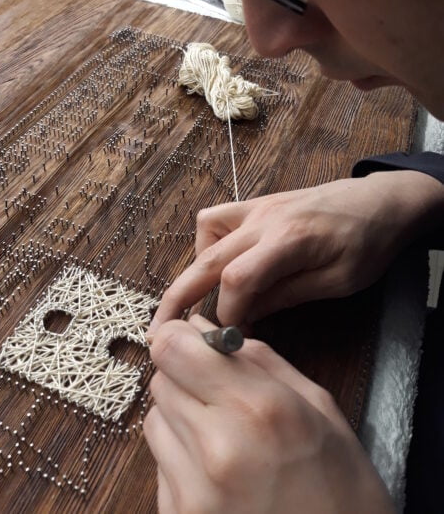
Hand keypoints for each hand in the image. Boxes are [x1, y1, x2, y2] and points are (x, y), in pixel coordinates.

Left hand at [144, 315, 393, 513]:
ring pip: (155, 419)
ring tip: (221, 434)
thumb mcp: (316, 406)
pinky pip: (159, 464)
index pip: (172, 348)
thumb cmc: (341, 485)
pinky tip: (217, 470)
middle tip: (217, 391)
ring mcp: (195, 492)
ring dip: (179, 416)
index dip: (178, 337)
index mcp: (260, 409)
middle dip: (184, 375)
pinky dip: (180, 456)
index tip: (193, 342)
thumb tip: (200, 327)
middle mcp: (219, 448)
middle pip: (161, 380)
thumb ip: (256, 359)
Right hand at [148, 169, 442, 330]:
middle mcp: (264, 220)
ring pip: (205, 234)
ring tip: (205, 293)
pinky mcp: (257, 204)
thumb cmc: (368, 244)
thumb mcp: (338, 281)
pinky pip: (217, 219)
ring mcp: (257, 208)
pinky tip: (223, 260)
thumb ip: (287, 295)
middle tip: (158, 332)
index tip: (230, 338)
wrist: (379, 200)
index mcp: (290, 240)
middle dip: (179, 298)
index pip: (238, 279)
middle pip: (207, 259)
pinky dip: (209, 242)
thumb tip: (245, 316)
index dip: (227, 313)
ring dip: (196, 266)